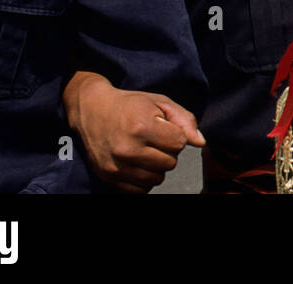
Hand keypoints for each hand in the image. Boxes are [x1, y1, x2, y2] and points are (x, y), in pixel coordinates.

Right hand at [64, 71, 204, 192]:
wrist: (92, 109)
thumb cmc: (129, 105)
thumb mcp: (160, 102)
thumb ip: (184, 120)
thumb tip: (200, 142)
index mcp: (141, 127)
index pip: (179, 143)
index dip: (176, 134)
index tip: (164, 127)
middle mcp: (127, 149)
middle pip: (170, 163)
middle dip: (167, 150)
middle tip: (154, 138)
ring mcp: (116, 165)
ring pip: (157, 179)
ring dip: (157, 166)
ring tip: (146, 150)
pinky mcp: (108, 176)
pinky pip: (140, 190)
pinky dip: (143, 179)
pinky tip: (138, 163)